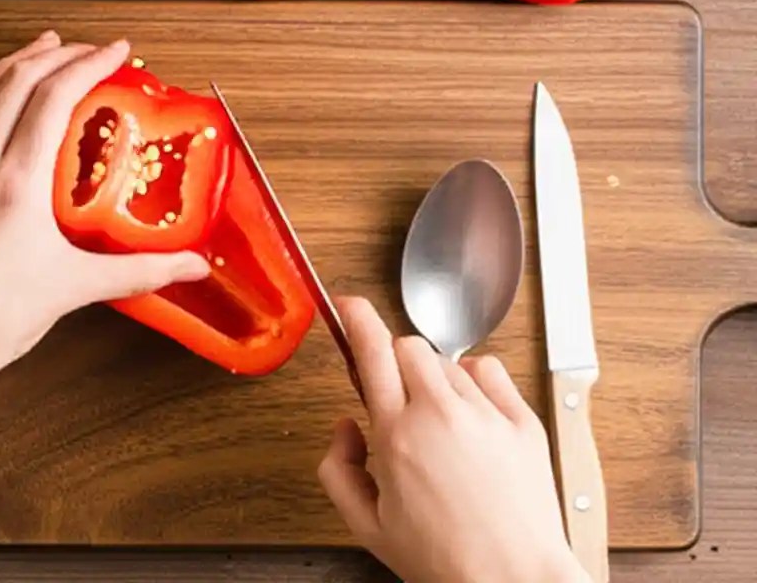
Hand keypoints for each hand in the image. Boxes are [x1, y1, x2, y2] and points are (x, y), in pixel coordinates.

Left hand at [0, 31, 209, 394]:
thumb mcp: (74, 288)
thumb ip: (139, 271)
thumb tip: (192, 266)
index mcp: (14, 183)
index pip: (53, 97)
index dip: (88, 64)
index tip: (117, 51)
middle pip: (15, 82)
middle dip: (56, 55)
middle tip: (88, 49)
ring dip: (14, 64)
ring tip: (42, 50)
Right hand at [319, 297, 587, 582]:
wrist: (511, 579)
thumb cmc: (444, 559)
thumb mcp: (366, 526)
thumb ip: (337, 470)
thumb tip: (344, 428)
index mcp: (397, 436)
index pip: (371, 352)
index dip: (356, 319)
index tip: (348, 305)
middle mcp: (441, 415)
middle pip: (408, 346)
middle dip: (392, 362)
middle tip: (393, 396)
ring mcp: (486, 415)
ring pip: (447, 361)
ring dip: (432, 379)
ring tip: (437, 424)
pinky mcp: (522, 422)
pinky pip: (490, 370)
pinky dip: (473, 380)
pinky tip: (469, 414)